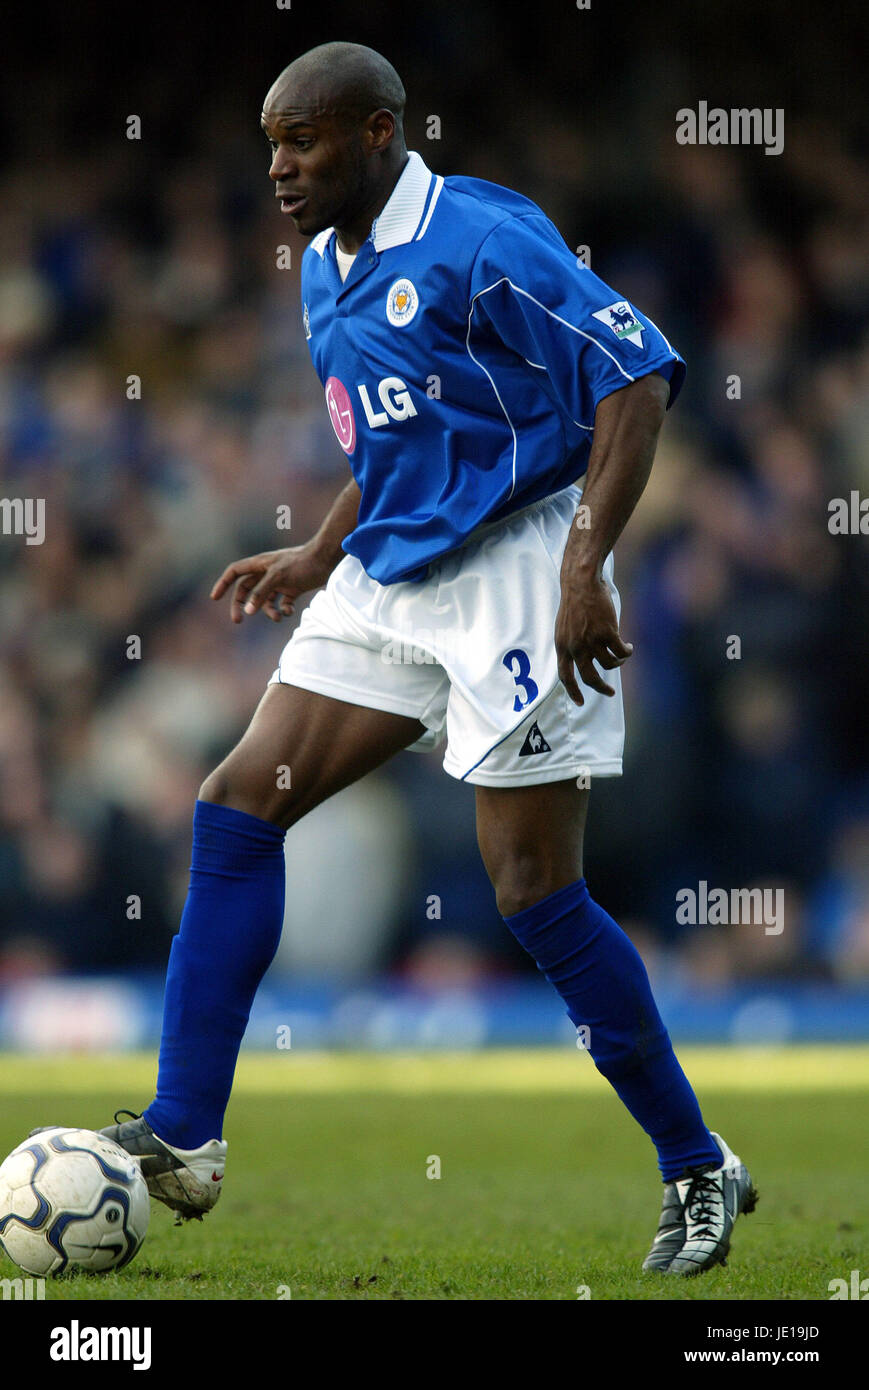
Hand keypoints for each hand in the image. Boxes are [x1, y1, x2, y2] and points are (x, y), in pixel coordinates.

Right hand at [210, 544, 333, 622]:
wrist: (327, 558)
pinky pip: (282, 602)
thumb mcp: (278, 577)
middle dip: (242, 605)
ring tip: (278, 617)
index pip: (234, 572)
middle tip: (239, 620)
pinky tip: (290, 611)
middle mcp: (267, 572)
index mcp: (260, 564)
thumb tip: (248, 611)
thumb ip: (261, 593)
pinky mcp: (293, 588)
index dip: (223, 583)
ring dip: (268, 610)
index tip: (215, 598)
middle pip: (247, 589)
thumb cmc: (301, 563)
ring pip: (265, 599)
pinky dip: (284, 609)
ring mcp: (280, 581)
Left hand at [554, 575, 632, 705]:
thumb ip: (571, 644)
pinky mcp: (607, 633)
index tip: (580, 703)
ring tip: (622, 655)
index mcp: (562, 646)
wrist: (581, 582)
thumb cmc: (575, 602)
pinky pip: (620, 651)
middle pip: (589, 677)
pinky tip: (629, 647)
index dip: (573, 691)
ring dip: (618, 662)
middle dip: (601, 688)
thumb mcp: (564, 627)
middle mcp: (575, 647)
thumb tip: (583, 661)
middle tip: (610, 692)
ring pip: (609, 664)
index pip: (565, 676)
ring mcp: (591, 641)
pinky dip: (626, 652)